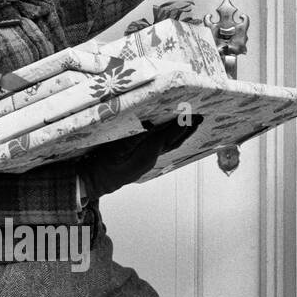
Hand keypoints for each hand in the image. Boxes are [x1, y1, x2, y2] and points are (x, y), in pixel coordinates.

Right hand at [78, 113, 203, 200]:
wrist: (95, 183)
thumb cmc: (102, 165)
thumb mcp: (115, 150)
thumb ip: (133, 138)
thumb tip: (149, 126)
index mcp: (146, 154)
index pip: (167, 136)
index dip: (180, 124)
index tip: (191, 113)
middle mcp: (151, 158)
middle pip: (174, 141)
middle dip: (188, 129)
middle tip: (201, 117)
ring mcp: (148, 160)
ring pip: (170, 145)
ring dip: (182, 134)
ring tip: (193, 124)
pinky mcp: (143, 161)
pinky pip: (163, 147)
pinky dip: (171, 138)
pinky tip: (172, 134)